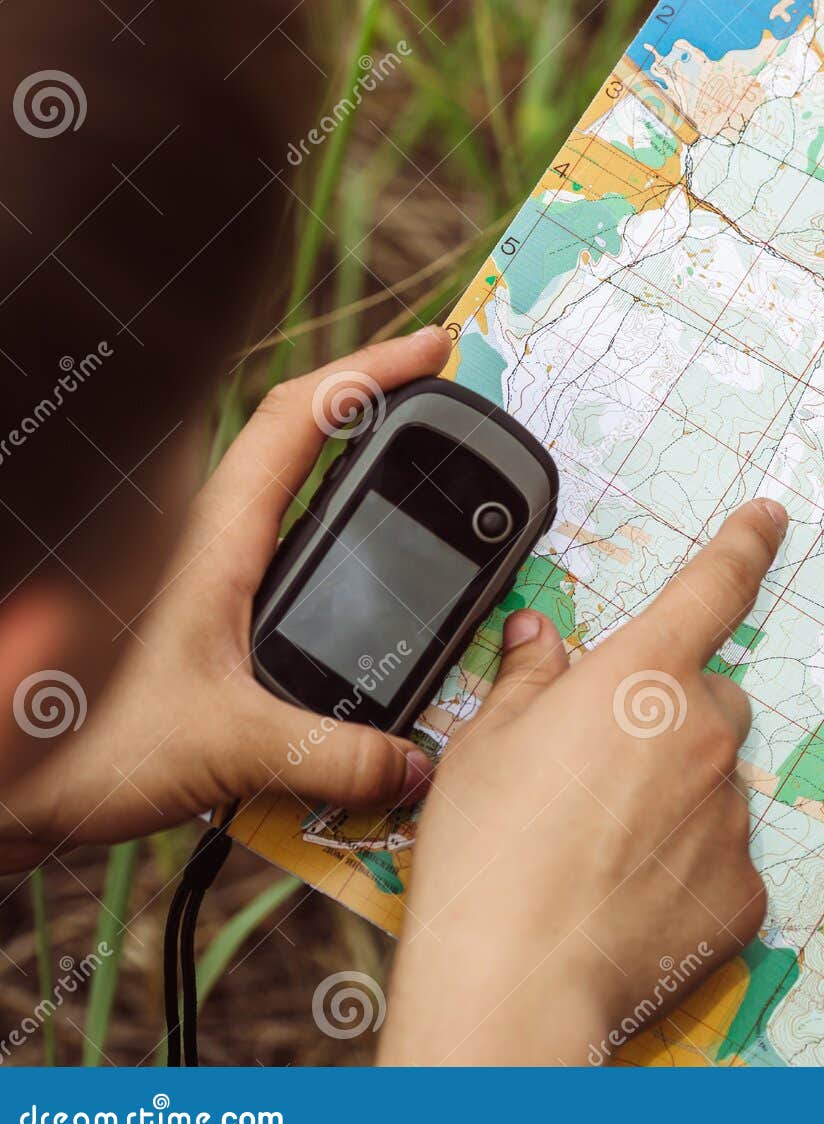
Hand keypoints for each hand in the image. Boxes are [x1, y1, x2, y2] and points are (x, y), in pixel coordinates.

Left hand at [0, 330, 451, 872]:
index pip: (299, 418)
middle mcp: (202, 541)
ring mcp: (191, 574)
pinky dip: (321, 548)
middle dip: (368, 406)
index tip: (433, 349)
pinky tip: (349, 583)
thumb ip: (335, 757)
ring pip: (279, 498)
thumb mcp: (228, 748)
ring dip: (342, 475)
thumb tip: (413, 766)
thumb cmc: (77, 744)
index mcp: (214, 538)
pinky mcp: (184, 617)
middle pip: (292, 439)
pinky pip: (267, 559)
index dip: (370, 370)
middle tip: (436, 398)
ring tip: (409, 474)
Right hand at [380, 499, 786, 1065]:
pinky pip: (723, 856)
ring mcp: (731, 814)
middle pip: (711, 701)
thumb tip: (541, 638)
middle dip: (670, 719)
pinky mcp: (744, 888)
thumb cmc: (486, 854)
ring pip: (715, 782)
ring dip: (675, 796)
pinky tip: (628, 895)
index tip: (769, 519)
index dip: (746, 544)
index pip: (713, 586)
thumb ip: (529, 678)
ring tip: (599, 848)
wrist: (514, 979)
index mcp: (642, 678)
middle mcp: (703, 734)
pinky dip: (688, 865)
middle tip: (602, 769)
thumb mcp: (485, 743)